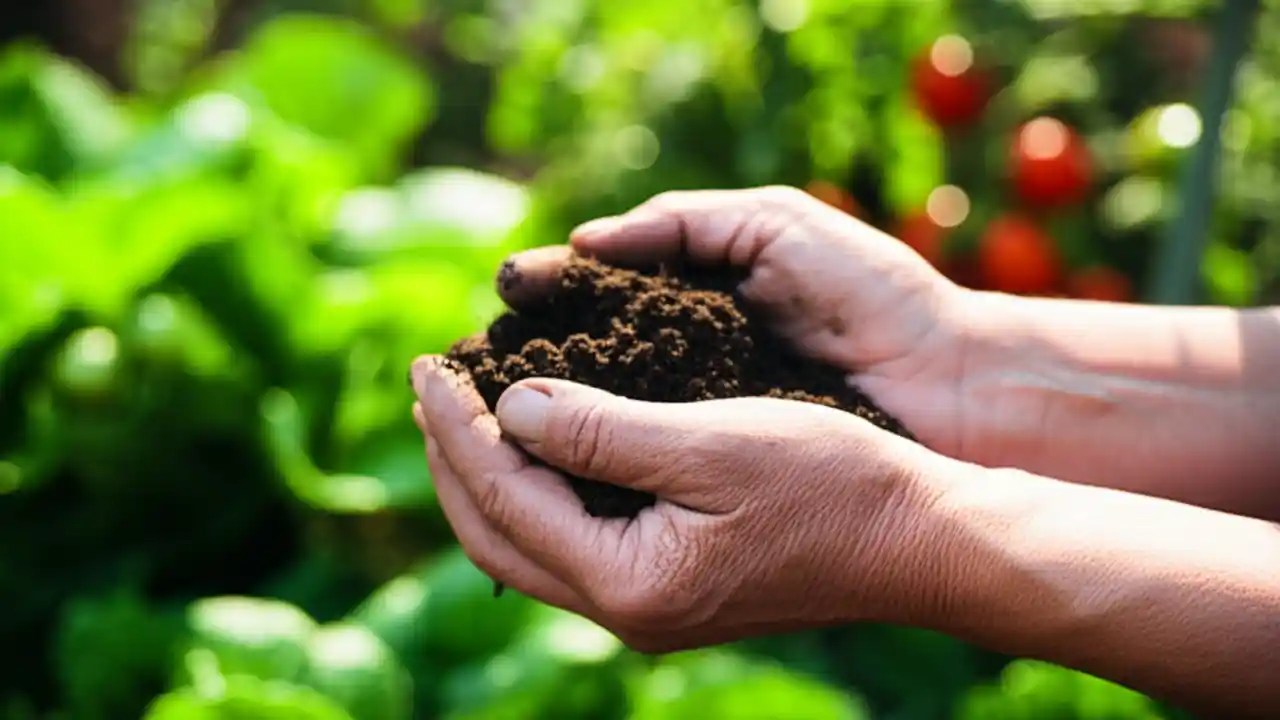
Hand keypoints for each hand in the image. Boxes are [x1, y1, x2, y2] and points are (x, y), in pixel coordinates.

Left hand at [410, 357, 959, 651]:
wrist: (919, 541)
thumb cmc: (831, 483)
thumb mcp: (711, 442)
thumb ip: (599, 432)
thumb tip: (507, 409)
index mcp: (628, 580)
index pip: (504, 497)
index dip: (456, 428)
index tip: (428, 362)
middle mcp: (626, 609)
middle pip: (497, 536)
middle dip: (451, 460)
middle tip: (427, 387)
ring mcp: (649, 604)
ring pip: (528, 546)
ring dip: (487, 477)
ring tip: (462, 414)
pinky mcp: (672, 586)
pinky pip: (571, 543)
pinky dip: (536, 493)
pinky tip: (538, 448)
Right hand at [497, 186, 975, 457]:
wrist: (955, 380)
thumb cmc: (872, 295)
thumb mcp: (773, 227)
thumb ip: (681, 224)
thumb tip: (578, 243)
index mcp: (687, 309)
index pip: (583, 314)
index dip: (534, 311)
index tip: (489, 311)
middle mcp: (682, 380)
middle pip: (571, 387)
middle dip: (512, 386)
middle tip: (453, 381)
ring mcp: (701, 436)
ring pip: (593, 442)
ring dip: (536, 436)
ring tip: (480, 427)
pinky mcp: (723, 480)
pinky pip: (642, 479)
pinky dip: (594, 473)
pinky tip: (555, 470)